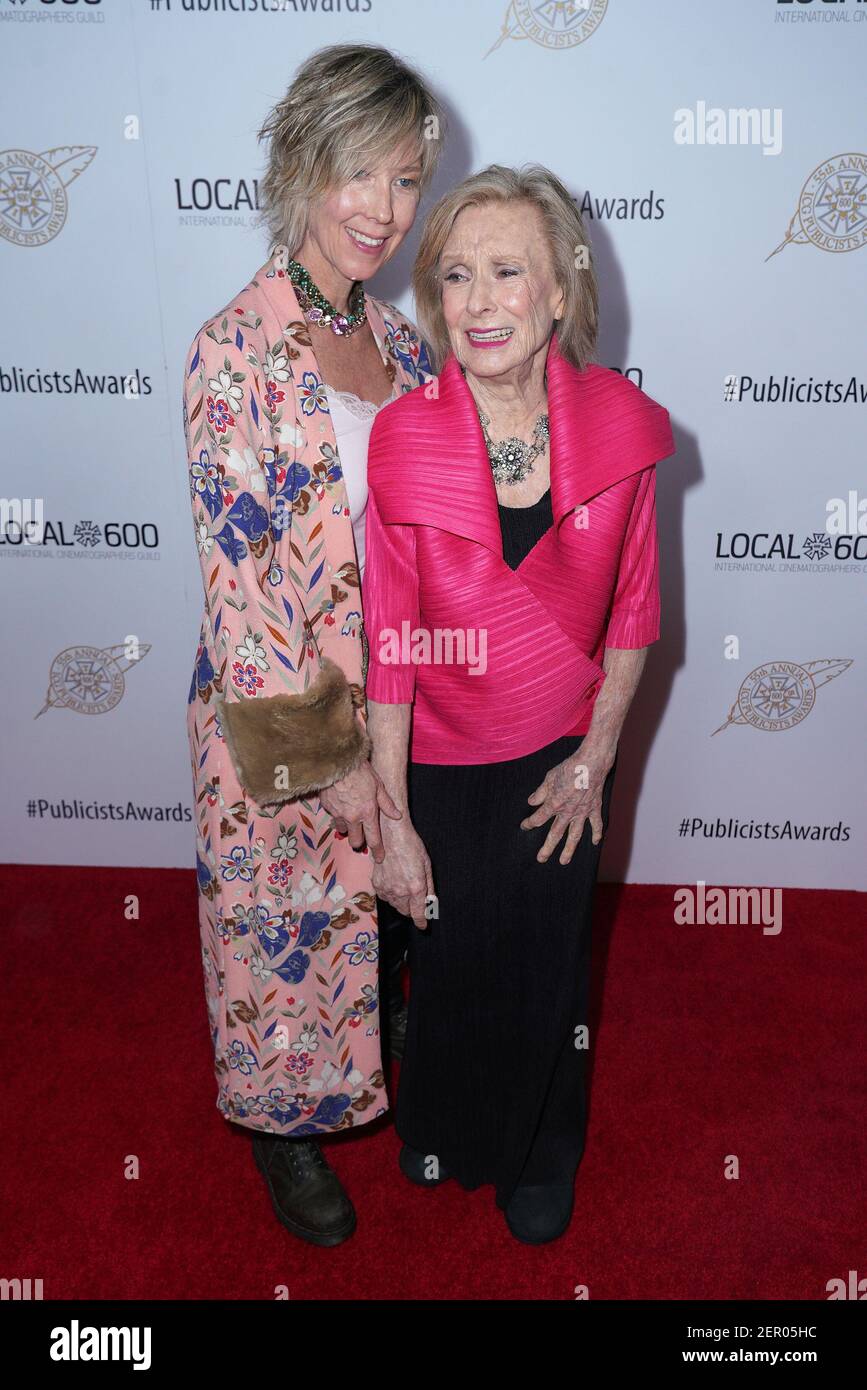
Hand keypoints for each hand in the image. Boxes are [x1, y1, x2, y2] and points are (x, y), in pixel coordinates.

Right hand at [319, 761, 401, 862]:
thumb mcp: (379, 786)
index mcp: (367, 813)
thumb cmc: (361, 771)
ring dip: (347, 827)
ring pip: (342, 829)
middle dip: (358, 842)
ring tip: (350, 816)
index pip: (373, 839)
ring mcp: (337, 813)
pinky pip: (333, 815)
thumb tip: (397, 815)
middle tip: (361, 838)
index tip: (379, 858)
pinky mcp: (326, 807)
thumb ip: (387, 803)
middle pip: (354, 841)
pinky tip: (340, 802)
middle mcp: (352, 817)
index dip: (377, 851)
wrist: (338, 761)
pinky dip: (337, 812)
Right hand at [372, 820, 434, 930]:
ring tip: (404, 886)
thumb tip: (431, 902)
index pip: (418, 914)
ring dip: (401, 902)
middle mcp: (400, 892)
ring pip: (395, 906)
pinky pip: (385, 897)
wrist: (390, 835)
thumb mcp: (427, 866)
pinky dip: (391, 895)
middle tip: (415, 899)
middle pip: (406, 912)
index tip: (423, 926)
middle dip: (412, 909)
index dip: (421, 922)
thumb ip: (429, 887)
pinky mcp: (377, 884)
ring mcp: (387, 889)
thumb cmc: (411, 846)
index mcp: (415, 888)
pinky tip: (394, 883)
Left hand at [521, 741, 615, 864]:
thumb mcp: (549, 778)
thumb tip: (532, 802)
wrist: (591, 763)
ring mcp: (582, 812)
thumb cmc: (569, 768)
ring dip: (569, 849)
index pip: (538, 818)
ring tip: (564, 861)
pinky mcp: (594, 808)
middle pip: (555, 834)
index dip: (529, 823)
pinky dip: (597, 834)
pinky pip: (596, 824)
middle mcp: (568, 811)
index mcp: (554, 803)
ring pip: (575, 835)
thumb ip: (540, 792)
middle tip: (541, 859)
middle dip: (547, 848)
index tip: (524, 826)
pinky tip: (595, 843)